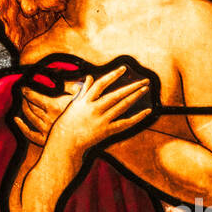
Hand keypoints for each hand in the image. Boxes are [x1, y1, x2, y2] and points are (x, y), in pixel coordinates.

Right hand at [14, 65, 152, 150]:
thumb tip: (90, 77)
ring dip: (134, 97)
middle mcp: (94, 109)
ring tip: (145, 89)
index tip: (123, 68)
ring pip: (121, 106)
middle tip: (144, 80)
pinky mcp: (106, 131)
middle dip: (131, 86)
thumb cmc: (67, 123)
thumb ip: (84, 90)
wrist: (64, 143)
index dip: (113, 75)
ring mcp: (101, 120)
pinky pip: (124, 123)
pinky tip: (147, 112)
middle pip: (116, 95)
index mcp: (85, 100)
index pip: (101, 84)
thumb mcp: (73, 104)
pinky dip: (136, 117)